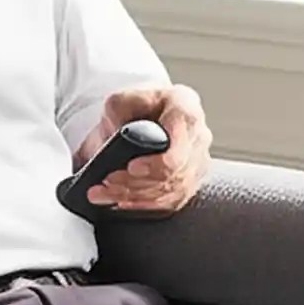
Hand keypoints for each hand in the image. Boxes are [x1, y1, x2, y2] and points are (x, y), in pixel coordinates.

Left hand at [85, 85, 212, 215]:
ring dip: (135, 197)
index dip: (156, 164)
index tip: (131, 168)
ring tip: (104, 194)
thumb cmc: (138, 104)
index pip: (180, 146)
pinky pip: (171, 203)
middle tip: (107, 183)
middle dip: (136, 183)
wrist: (147, 114)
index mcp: (185, 110)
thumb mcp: (121, 98)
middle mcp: (198, 137)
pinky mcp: (191, 182)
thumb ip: (116, 112)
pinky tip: (121, 203)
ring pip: (171, 191)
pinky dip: (144, 206)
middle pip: (174, 173)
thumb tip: (114, 138)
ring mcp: (198, 162)